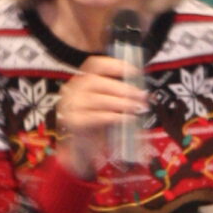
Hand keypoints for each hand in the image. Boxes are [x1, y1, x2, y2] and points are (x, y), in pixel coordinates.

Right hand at [56, 55, 146, 179]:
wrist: (81, 148)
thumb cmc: (96, 124)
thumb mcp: (109, 106)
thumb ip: (120, 96)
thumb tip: (140, 91)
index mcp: (83, 80)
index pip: (96, 64)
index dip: (116, 65)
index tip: (135, 71)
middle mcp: (73, 89)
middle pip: (97, 82)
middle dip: (123, 88)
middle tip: (141, 95)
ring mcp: (71, 106)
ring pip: (98, 100)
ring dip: (122, 103)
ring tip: (137, 108)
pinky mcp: (74, 122)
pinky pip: (97, 117)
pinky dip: (115, 117)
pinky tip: (128, 119)